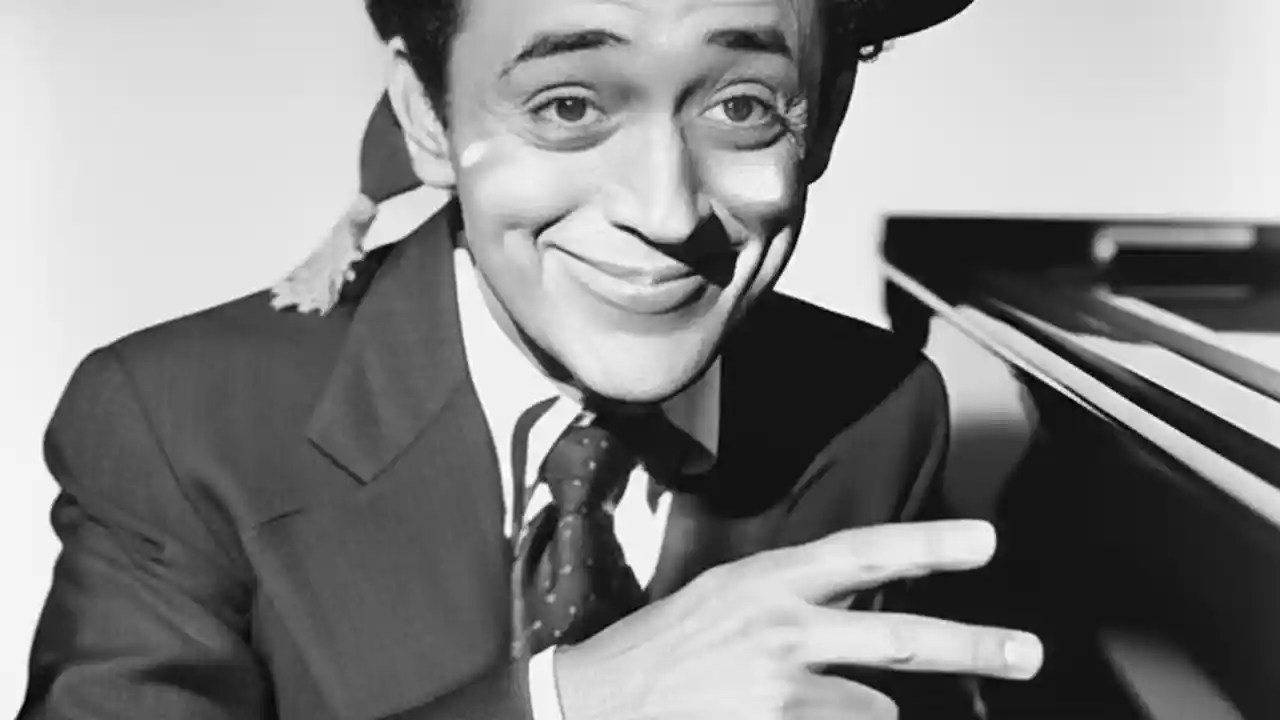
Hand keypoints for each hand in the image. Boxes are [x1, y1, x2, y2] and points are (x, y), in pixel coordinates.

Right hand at [553, 520, 1041, 719]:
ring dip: (856, 714)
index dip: (926, 545)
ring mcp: (781, 689)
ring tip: (793, 706)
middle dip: (973, 644)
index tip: (983, 541)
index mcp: (767, 581)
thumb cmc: (663, 648)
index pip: (860, 553)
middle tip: (1027, 650)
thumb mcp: (724, 598)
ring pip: (873, 709)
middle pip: (898, 639)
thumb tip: (859, 606)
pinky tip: (786, 715)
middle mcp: (781, 630)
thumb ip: (790, 598)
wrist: (599, 701)